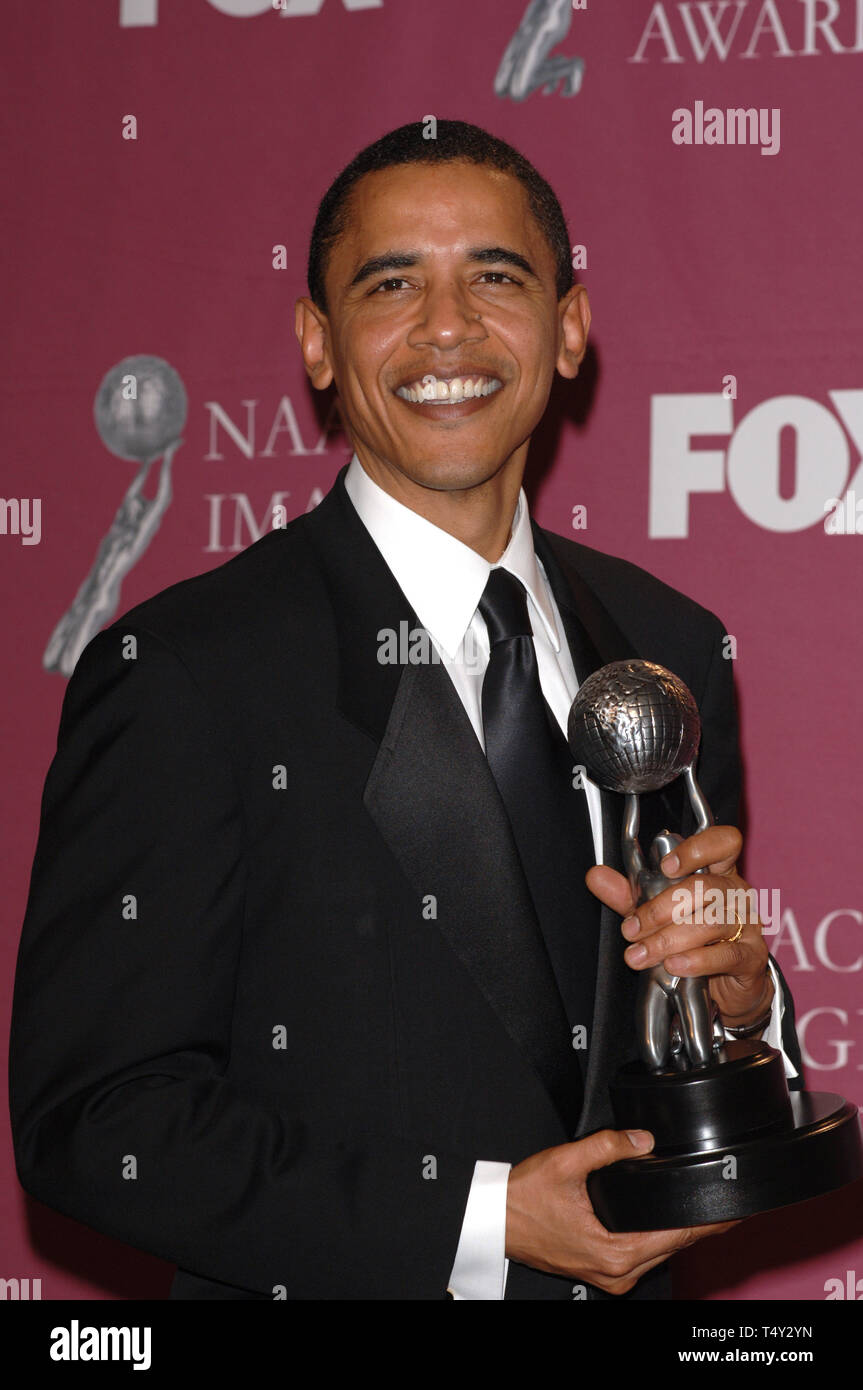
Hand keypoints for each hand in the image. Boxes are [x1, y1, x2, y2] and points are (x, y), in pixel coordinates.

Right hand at [505, 1129, 737, 1291]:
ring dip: (681, 1233)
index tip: (736, 1212)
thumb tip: (642, 1139)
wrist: (495, 1220)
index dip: (710, 1222)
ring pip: (659, 1254)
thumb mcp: (566, 1162)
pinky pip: (642, 1256)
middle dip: (702, 1226)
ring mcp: (609, 1276)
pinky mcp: (601, 1270)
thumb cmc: (522, 1200)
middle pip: (674, 1248)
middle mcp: (616, 1272)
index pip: (678, 1237)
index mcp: (614, 1252)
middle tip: (731, 1206)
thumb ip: (608, 1146)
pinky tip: (668, 1223)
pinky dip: (659, 1239)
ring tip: (706, 1211)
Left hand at [586, 825, 772, 1029]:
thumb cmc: (695, 941)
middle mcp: (736, 894)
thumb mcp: (659, 914)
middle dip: (660, 909)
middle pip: (705, 887)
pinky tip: (674, 965)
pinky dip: (696, 960)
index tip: (665, 866)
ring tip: (641, 955)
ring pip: (711, 922)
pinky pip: (726, 954)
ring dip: (669, 940)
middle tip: (632, 930)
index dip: (697, 848)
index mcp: (717, 873)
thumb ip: (629, 895)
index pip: (723, 843)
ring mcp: (748, 924)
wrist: (726, 988)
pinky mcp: (751, 957)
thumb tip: (595, 876)